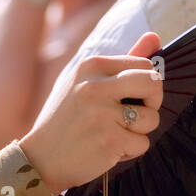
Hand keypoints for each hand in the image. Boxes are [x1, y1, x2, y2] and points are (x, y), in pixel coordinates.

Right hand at [18, 31, 162, 194]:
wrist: (40, 159)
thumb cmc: (68, 119)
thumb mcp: (87, 83)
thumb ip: (124, 61)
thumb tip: (155, 36)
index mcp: (90, 65)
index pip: (144, 64)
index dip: (147, 84)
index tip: (132, 97)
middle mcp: (95, 86)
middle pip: (154, 83)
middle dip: (154, 102)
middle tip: (136, 114)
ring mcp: (102, 114)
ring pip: (151, 118)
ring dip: (139, 132)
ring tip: (114, 134)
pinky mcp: (109, 140)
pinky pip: (142, 144)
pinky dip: (130, 151)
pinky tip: (108, 149)